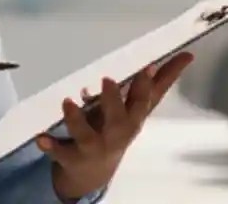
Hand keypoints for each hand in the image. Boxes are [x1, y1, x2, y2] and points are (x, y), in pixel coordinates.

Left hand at [35, 53, 192, 201]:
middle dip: (113, 102)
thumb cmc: (119, 129)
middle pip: (117, 120)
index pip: (142, 102)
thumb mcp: (139, 108)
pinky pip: (59, 152)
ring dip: (77, 120)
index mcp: (132, 119)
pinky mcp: (71, 156)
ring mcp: (92, 147)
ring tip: (67, 102)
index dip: (145, 86)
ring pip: (86, 136)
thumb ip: (160, 82)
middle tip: (106, 79)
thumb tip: (187, 55)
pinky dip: (50, 146)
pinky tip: (40, 138)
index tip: (147, 66)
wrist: (94, 172)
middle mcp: (115, 134)